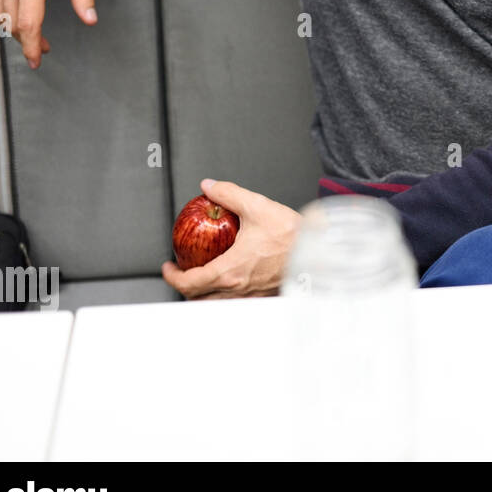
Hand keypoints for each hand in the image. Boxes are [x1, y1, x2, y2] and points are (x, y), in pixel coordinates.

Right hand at [0, 0, 96, 68]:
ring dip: (13, 27)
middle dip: (26, 40)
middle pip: (11, 23)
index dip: (32, 47)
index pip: (28, 25)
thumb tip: (90, 19)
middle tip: (42, 47)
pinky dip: (1, 10)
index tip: (37, 60)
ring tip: (31, 33)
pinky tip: (14, 13)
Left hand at [161, 178, 301, 299]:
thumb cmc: (292, 234)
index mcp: (230, 271)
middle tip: (182, 271)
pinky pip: (236, 302)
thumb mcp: (257, 206)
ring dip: (203, 294)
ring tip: (202, 279)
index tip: (170, 266)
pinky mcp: (264, 295)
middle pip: (198, 298)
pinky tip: (231, 281)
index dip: (172, 276)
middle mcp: (238, 289)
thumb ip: (229, 194)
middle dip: (185, 286)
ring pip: (216, 304)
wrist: (321, 250)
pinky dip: (224, 295)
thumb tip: (209, 187)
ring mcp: (252, 295)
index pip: (189, 283)